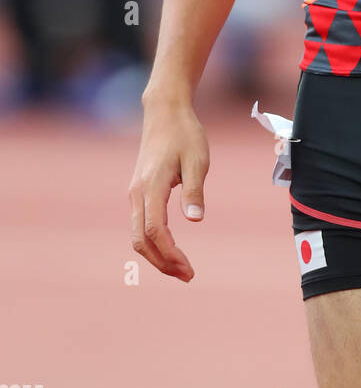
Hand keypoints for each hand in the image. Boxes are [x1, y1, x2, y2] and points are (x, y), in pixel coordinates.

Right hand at [128, 99, 209, 281]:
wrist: (164, 112)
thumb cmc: (185, 134)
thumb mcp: (197, 159)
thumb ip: (194, 189)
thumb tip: (196, 220)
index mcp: (151, 186)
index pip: (155, 231)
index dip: (171, 253)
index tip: (189, 268)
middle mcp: (137, 194)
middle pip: (141, 241)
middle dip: (162, 263)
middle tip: (187, 275)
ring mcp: (135, 193)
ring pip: (137, 236)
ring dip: (157, 256)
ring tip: (181, 268)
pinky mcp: (138, 192)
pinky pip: (139, 226)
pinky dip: (153, 243)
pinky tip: (170, 248)